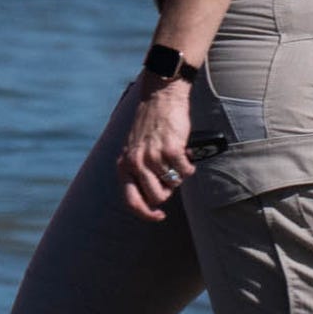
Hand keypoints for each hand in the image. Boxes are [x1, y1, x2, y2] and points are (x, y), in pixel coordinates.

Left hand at [119, 76, 197, 220]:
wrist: (160, 97)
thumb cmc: (149, 127)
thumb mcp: (134, 150)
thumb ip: (138, 173)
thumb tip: (154, 201)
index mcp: (123, 165)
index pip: (131, 201)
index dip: (146, 214)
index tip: (159, 215)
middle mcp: (136, 163)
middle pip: (157, 197)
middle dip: (167, 189)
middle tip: (170, 173)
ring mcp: (153, 157)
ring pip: (173, 185)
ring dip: (179, 174)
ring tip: (176, 158)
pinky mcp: (171, 150)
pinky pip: (186, 172)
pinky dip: (189, 166)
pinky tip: (185, 153)